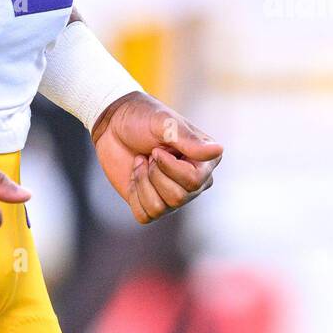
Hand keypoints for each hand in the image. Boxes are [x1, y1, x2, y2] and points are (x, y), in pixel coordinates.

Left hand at [91, 91, 221, 224]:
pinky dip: (135, 194)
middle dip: (155, 174)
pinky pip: (144, 215)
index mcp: (204, 161)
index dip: (169, 167)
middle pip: (178, 198)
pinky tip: (136, 175)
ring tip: (142, 162)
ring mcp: (173, 195)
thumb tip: (219, 150)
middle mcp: (194, 182)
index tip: (156, 149)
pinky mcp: (152, 204)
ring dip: (142, 182)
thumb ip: (189, 140)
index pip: (194, 181)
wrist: (113, 123)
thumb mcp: (163, 123)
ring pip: (159, 208)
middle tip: (150, 154)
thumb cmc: (142, 117)